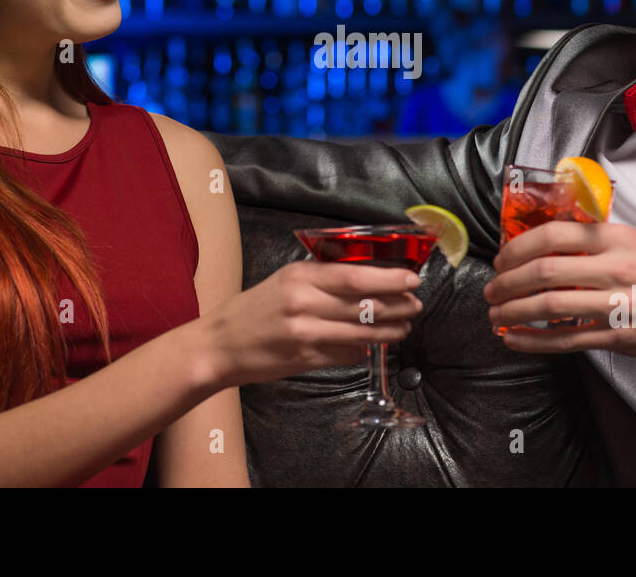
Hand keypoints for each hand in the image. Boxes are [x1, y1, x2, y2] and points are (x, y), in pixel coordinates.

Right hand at [201, 259, 422, 386]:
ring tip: (404, 328)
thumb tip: (366, 280)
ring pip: (359, 332)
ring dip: (387, 331)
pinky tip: (374, 347)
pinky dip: (363, 351)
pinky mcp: (304, 359)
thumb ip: (321, 278)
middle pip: (362, 304)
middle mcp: (303, 303)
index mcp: (299, 277)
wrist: (220, 344)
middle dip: (396, 304)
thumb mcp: (285, 280)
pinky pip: (344, 355)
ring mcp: (304, 334)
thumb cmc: (254, 309)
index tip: (411, 278)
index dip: (388, 279)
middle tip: (416, 304)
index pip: (354, 276)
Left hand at [483, 221, 635, 359]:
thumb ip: (598, 242)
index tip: (501, 258)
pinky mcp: (619, 337)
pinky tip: (515, 339)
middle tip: (491, 289)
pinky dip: (534, 341)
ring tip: (496, 315)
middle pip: (543, 270)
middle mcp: (614, 267)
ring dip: (513, 311)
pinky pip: (566, 339)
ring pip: (549, 306)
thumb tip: (549, 246)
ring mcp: (617, 304)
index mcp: (616, 238)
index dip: (518, 247)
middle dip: (507, 281)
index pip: (553, 234)